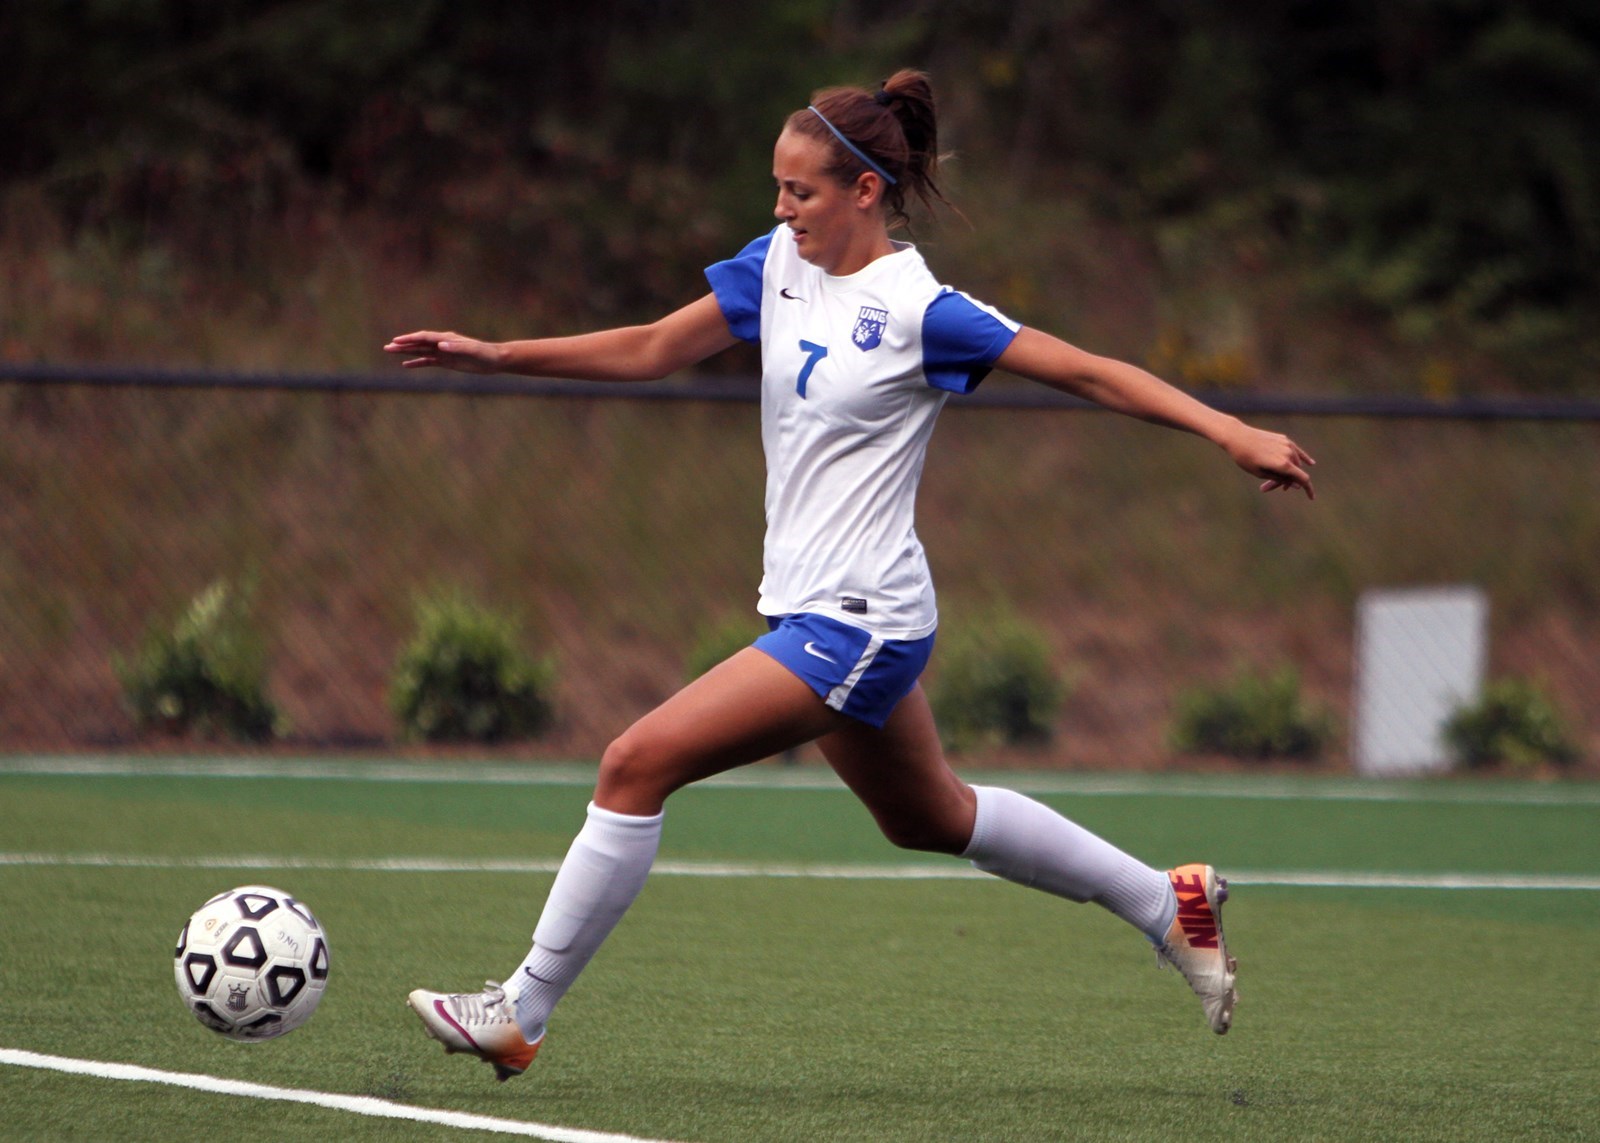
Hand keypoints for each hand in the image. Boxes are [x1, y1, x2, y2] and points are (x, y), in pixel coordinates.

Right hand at [382, 331, 503, 373]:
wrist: (494, 360)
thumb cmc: (484, 353)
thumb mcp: (472, 350)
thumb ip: (456, 347)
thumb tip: (440, 345)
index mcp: (446, 338)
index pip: (424, 337)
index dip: (410, 339)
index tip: (397, 341)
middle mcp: (442, 343)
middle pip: (419, 344)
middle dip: (403, 345)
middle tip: (387, 347)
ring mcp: (443, 353)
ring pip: (421, 352)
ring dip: (406, 352)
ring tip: (391, 352)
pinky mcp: (446, 362)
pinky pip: (428, 362)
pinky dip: (417, 363)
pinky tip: (406, 365)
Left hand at [1220, 421, 1316, 499]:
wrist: (1238, 436)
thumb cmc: (1245, 458)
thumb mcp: (1260, 473)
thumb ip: (1279, 479)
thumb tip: (1297, 485)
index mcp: (1283, 464)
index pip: (1303, 479)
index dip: (1308, 489)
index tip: (1311, 498)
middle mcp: (1288, 453)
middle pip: (1294, 472)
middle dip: (1285, 482)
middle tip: (1265, 488)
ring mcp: (1287, 444)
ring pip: (1294, 463)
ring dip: (1287, 472)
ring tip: (1270, 479)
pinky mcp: (1284, 439)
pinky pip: (1296, 451)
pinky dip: (1302, 458)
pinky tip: (1310, 463)